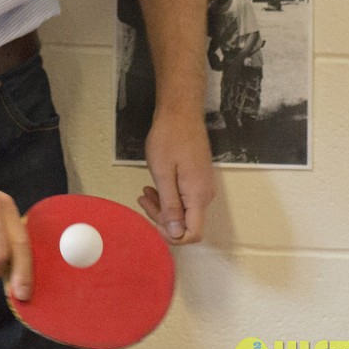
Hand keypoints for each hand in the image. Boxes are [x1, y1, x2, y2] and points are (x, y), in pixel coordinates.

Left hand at [138, 108, 214, 244]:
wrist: (180, 112)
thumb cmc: (169, 139)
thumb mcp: (163, 174)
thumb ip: (170, 206)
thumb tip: (177, 234)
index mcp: (198, 196)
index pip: (193, 234)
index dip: (173, 236)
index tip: (153, 221)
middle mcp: (205, 195)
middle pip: (187, 223)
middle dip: (163, 218)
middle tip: (143, 200)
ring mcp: (203, 185)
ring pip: (185, 210)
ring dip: (164, 206)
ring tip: (145, 192)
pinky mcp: (198, 177)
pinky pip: (185, 197)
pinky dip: (169, 196)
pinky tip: (155, 185)